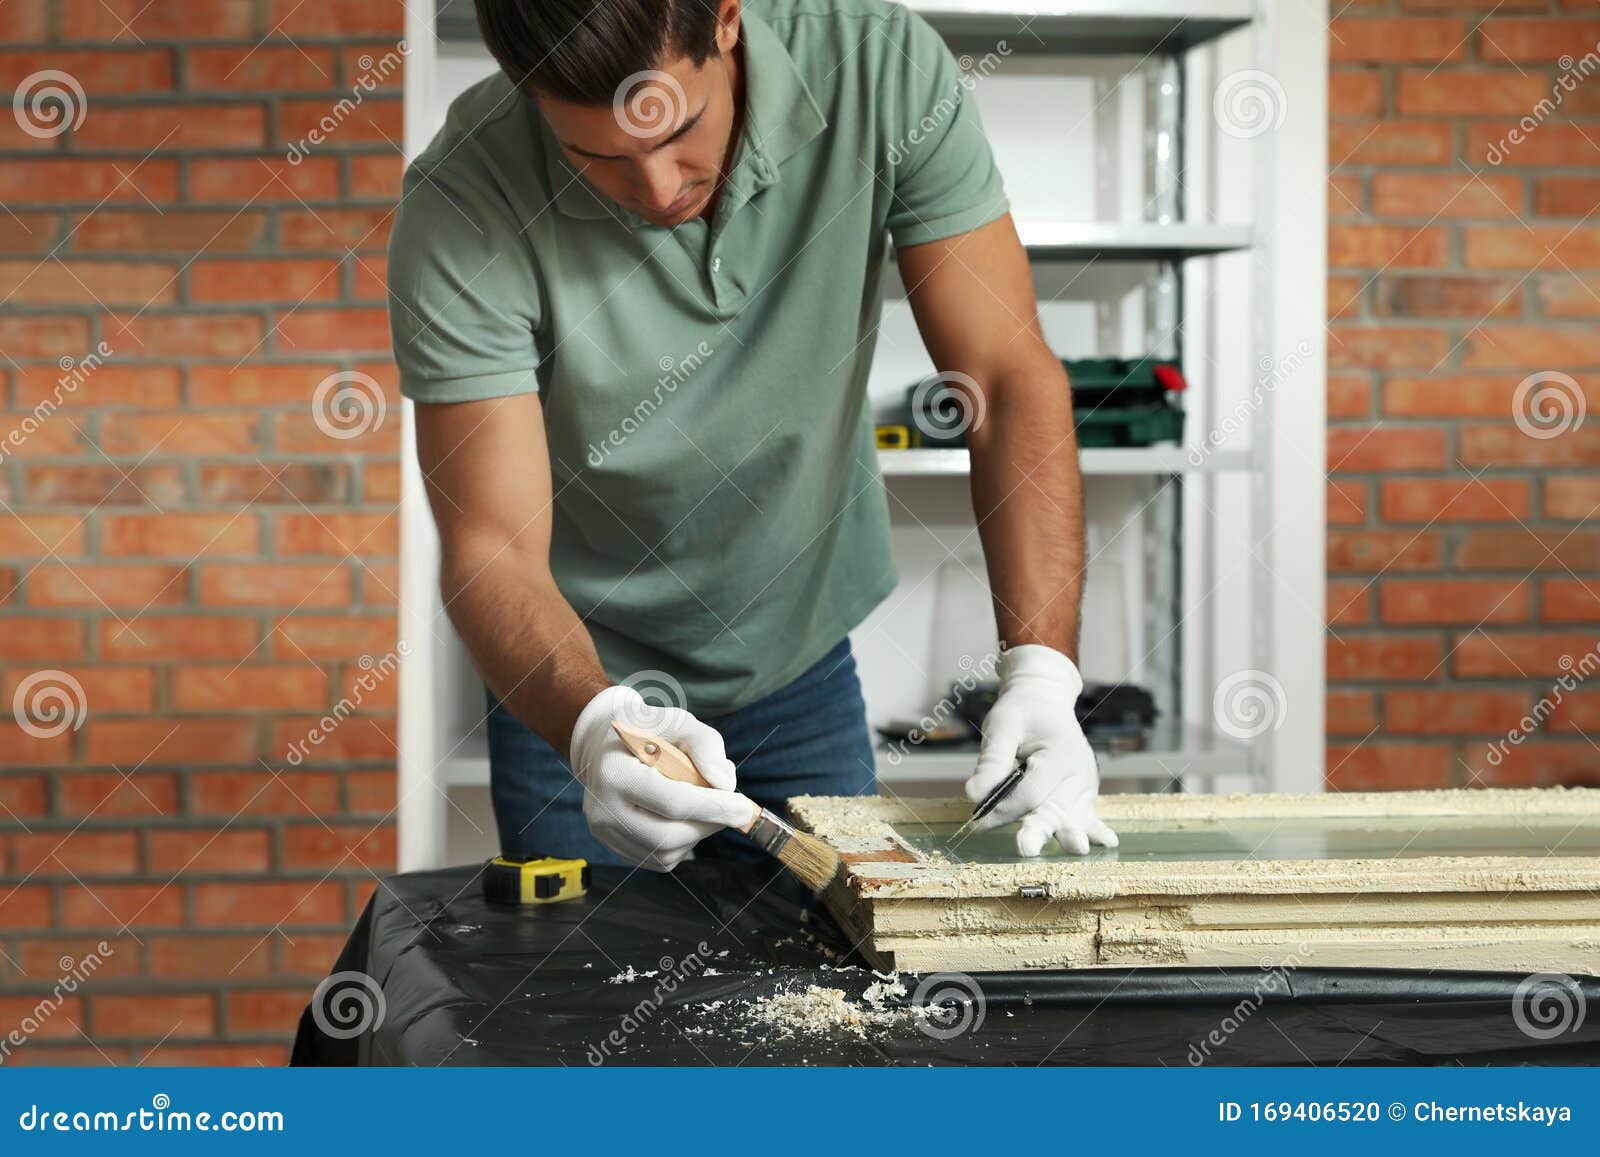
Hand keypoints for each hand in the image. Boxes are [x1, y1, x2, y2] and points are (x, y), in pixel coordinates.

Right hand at [568, 686, 753, 870]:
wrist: (604, 743)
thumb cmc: (648, 730)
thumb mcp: (678, 720)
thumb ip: (705, 744)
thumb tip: (724, 783)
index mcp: (614, 773)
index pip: (672, 802)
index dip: (713, 807)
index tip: (743, 806)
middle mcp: (602, 809)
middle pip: (667, 836)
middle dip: (708, 824)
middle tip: (731, 808)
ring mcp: (605, 832)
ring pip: (665, 852)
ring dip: (697, 833)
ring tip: (703, 805)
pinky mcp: (614, 846)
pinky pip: (659, 859)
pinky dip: (683, 842)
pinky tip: (684, 817)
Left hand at [965, 645, 1118, 856]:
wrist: (1045, 702)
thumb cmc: (1021, 712)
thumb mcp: (1002, 725)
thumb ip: (992, 760)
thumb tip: (974, 794)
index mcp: (1060, 751)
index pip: (1029, 791)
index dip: (1002, 808)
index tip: (977, 822)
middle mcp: (1078, 770)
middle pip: (1055, 807)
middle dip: (1038, 829)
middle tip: (1025, 847)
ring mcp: (1085, 784)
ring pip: (1070, 815)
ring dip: (1067, 834)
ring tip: (1076, 848)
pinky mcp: (1083, 794)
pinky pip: (1087, 814)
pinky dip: (1094, 828)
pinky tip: (1107, 842)